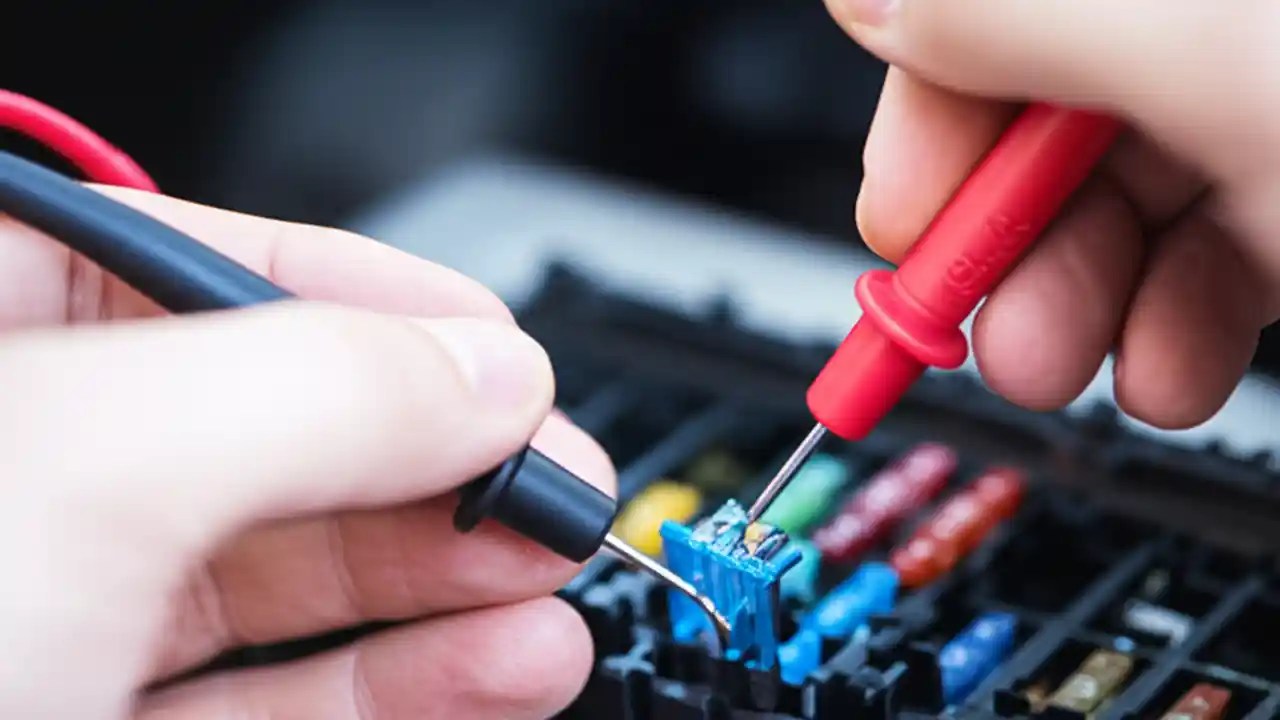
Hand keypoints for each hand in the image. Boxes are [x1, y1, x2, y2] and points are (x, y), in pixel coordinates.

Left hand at [0, 187, 613, 718]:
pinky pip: (285, 695)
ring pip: (300, 574)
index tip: (499, 349)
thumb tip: (488, 375)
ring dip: (455, 580)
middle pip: (287, 429)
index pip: (208, 267)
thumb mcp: (91, 461)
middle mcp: (49, 464)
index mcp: (2, 338)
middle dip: (446, 454)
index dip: (375, 300)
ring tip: (556, 571)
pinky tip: (501, 661)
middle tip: (554, 477)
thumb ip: (313, 390)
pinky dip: (407, 680)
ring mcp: (73, 605)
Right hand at [825, 0, 1279, 427]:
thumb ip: (1012, 14)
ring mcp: (1246, 102)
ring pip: (1119, 206)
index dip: (925, 135)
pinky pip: (1213, 255)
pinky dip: (1172, 332)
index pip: (978, 22)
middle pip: (1035, 131)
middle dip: (996, 252)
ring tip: (1056, 368)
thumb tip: (870, 6)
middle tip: (982, 320)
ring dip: (1071, 313)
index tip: (901, 234)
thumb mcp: (1196, 36)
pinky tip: (1165, 375)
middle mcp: (1181, 28)